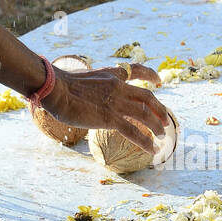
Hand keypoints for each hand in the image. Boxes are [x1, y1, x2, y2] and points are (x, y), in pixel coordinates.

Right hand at [42, 64, 169, 155]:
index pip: (135, 70)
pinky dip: (146, 142)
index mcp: (110, 74)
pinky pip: (134, 132)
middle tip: (165, 121)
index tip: (158, 80)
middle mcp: (118, 87)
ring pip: (146, 115)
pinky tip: (153, 150)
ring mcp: (116, 103)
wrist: (56, 88)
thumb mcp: (81, 79)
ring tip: (162, 136)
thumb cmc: (60, 85)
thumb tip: (88, 96)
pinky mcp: (110, 118)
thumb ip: (92, 87)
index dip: (150, 75)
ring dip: (157, 126)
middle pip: (147, 97)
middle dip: (160, 109)